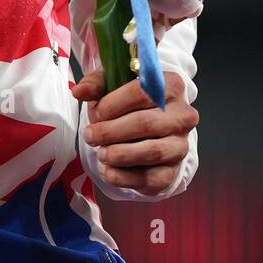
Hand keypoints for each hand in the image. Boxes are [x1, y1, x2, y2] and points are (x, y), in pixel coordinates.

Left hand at [70, 69, 198, 194]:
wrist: (149, 130)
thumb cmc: (129, 102)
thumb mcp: (113, 85)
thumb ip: (96, 84)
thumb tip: (79, 92)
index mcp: (170, 86)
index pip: (141, 92)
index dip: (112, 104)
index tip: (95, 113)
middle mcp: (183, 116)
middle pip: (145, 123)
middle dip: (110, 131)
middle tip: (90, 136)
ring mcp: (180, 145)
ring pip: (151, 151)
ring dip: (119, 154)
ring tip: (100, 153)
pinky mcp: (173, 171)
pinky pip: (150, 178)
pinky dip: (124, 177)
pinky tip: (108, 170)